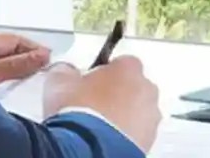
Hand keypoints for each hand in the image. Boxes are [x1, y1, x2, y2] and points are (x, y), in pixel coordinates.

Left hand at [0, 32, 50, 88]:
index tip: (50, 58)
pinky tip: (5, 83)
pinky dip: (1, 72)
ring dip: (13, 64)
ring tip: (29, 75)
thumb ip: (13, 66)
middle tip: (44, 67)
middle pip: (5, 46)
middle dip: (25, 55)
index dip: (33, 47)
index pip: (13, 38)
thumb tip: (38, 55)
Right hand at [42, 56, 160, 151]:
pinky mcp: (148, 140)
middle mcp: (146, 90)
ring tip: (98, 125)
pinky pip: (138, 133)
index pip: (122, 63)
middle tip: (95, 103)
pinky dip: (125, 134)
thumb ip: (66, 70)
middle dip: (118, 93)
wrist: (89, 147)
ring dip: (123, 116)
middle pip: (134, 87)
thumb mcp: (60, 81)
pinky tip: (105, 138)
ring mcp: (150, 117)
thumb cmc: (79, 111)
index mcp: (128, 69)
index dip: (105, 72)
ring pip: (138, 111)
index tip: (91, 81)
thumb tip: (65, 71)